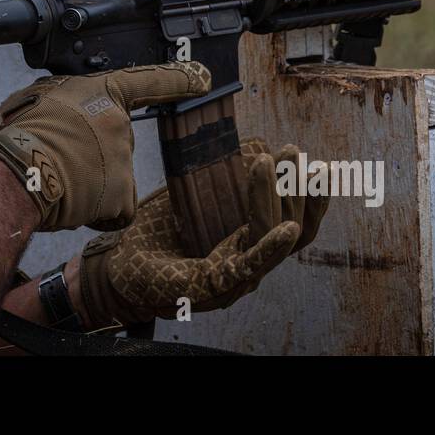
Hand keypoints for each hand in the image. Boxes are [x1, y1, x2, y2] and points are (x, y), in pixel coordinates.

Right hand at [0, 62, 210, 232]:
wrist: (14, 173)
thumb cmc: (15, 135)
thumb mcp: (36, 99)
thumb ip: (64, 103)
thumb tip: (65, 114)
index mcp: (100, 92)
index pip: (148, 81)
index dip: (178, 80)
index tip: (203, 78)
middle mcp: (119, 122)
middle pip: (113, 144)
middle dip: (89, 156)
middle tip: (56, 160)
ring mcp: (124, 159)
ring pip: (110, 179)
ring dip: (88, 185)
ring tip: (56, 181)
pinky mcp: (123, 195)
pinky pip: (113, 211)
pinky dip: (94, 214)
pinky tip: (70, 205)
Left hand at [77, 144, 327, 325]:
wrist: (119, 272)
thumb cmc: (156, 239)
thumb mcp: (190, 202)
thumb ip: (217, 180)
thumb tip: (246, 146)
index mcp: (247, 244)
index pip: (292, 220)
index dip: (309, 195)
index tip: (316, 163)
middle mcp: (250, 262)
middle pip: (293, 230)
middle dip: (299, 189)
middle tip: (294, 152)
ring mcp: (237, 278)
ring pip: (271, 239)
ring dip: (278, 200)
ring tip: (270, 163)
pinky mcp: (217, 288)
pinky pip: (250, 268)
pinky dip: (271, 248)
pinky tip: (286, 228)